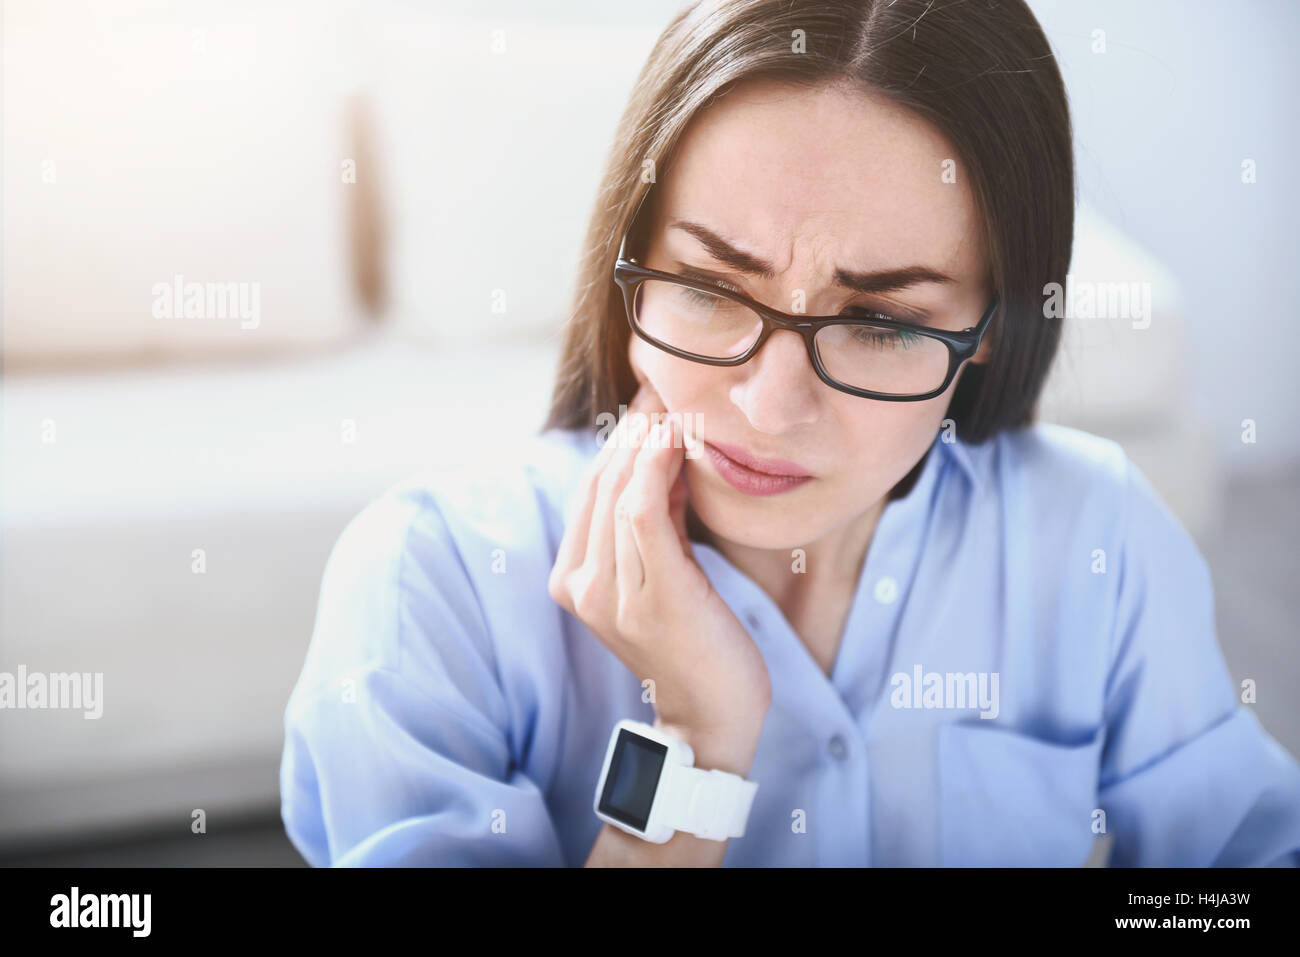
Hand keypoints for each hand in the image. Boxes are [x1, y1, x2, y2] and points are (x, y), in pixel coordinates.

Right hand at [548, 383, 771, 763]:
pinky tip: (677, 439)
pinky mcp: (651, 594)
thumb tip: (664, 457)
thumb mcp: (663, 572)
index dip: (619, 439)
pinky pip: (642, 511)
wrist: (714, 714)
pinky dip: (656, 467)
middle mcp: (581, 584)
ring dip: (648, 438)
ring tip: (678, 404)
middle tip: (667, 389)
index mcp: (574, 579)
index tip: (653, 402)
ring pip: (620, 489)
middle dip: (632, 428)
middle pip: (601, 481)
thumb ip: (653, 524)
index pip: (591, 489)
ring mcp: (611, 592)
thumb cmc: (696, 640)